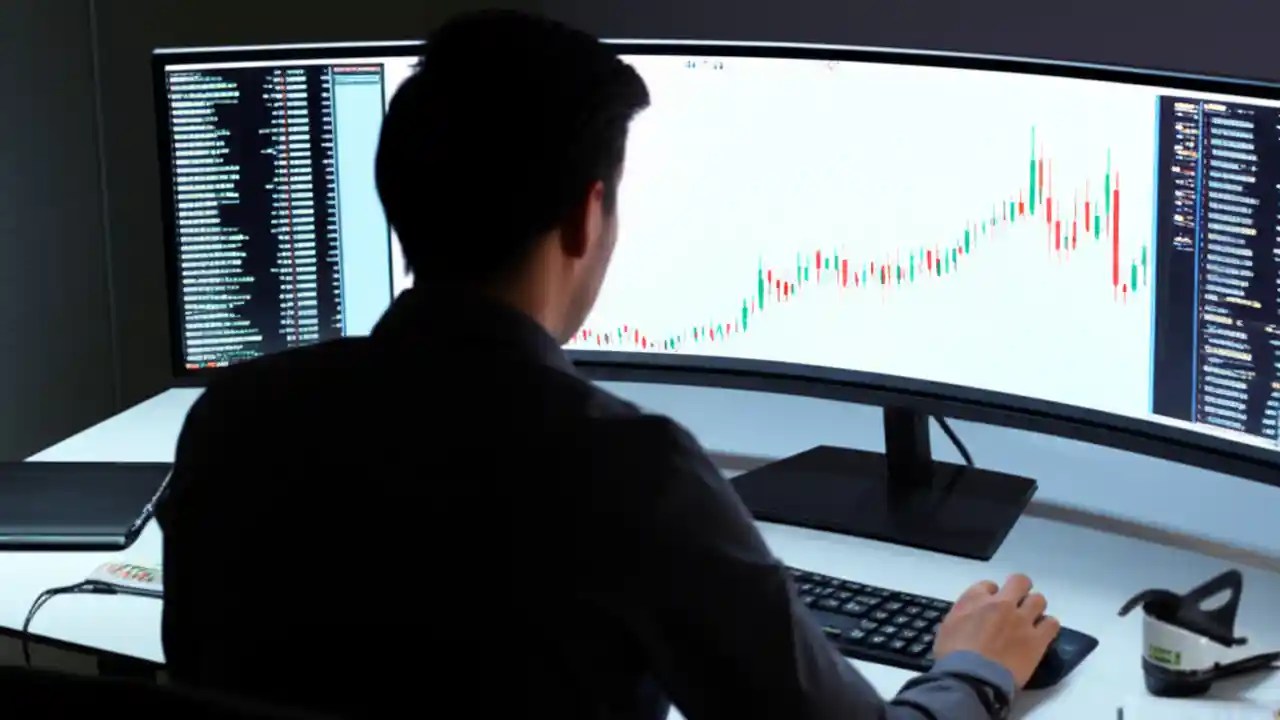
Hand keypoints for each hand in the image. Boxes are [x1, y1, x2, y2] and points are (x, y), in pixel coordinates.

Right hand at [932, 573, 1060, 688]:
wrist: (971, 677)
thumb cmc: (952, 655)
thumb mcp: (947, 626)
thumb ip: (962, 613)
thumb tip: (971, 614)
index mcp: (975, 599)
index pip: (989, 585)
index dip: (992, 594)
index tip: (991, 604)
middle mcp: (1001, 603)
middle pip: (1020, 582)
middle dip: (1020, 588)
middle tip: (1018, 601)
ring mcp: (1022, 620)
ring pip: (1039, 600)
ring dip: (1034, 607)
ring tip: (1031, 619)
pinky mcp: (1037, 639)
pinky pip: (1052, 623)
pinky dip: (1047, 626)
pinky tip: (1042, 634)